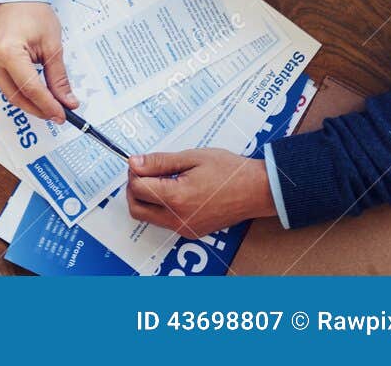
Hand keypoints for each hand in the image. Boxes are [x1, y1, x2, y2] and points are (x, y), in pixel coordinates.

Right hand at [0, 0, 76, 122]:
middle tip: (59, 114)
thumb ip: (58, 77)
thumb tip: (66, 101)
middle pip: (17, 96)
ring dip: (30, 103)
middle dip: (39, 109)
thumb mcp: (52, 45)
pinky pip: (4, 84)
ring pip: (9, 93)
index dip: (48, 105)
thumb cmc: (32, 12)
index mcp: (8, 52)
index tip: (63, 115)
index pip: (31, 88)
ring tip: (50, 106)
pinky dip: (21, 92)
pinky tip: (36, 95)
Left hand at [125, 150, 275, 236]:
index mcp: (177, 198)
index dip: (134, 171)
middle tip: (145, 170)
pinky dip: (160, 207)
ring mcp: (185, 229)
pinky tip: (173, 190)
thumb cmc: (228, 171)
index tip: (141, 161)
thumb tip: (133, 163)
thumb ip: (159, 162)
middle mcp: (179, 219)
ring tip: (161, 179)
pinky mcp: (191, 232)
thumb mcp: (191, 157)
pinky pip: (164, 222)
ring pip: (148, 217)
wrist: (257, 190)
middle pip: (136, 208)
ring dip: (145, 198)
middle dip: (134, 188)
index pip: (137, 188)